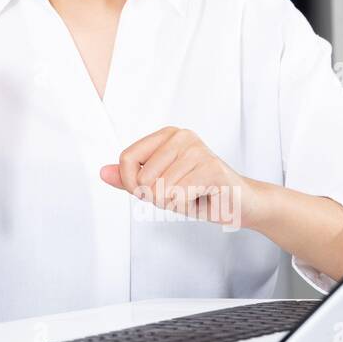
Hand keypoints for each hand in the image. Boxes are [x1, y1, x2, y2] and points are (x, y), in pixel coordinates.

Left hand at [100, 126, 258, 229]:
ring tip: (193, 195)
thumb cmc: (198, 193)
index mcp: (166, 134)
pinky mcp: (211, 169)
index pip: (126, 158)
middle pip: (142, 178)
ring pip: (160, 190)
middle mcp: (182, 136)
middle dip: (157, 196)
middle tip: (181, 193)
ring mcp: (198, 150)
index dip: (130, 183)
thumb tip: (102, 172)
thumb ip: (130, 178)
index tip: (147, 190)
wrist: (240, 204)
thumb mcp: (158, 185)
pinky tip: (202, 198)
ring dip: (174, 202)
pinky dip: (186, 206)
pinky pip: (178, 196)